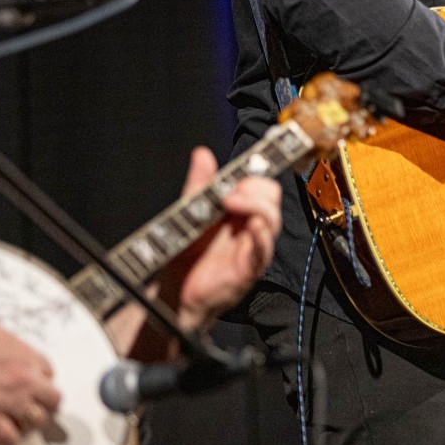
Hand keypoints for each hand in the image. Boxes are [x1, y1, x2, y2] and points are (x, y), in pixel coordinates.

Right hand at [0, 302, 59, 444]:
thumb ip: (6, 346)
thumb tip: (5, 351)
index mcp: (25, 355)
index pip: (49, 374)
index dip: (41, 383)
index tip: (34, 388)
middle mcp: (22, 377)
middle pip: (52, 399)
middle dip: (44, 406)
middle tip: (34, 410)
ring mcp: (7, 399)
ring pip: (37, 421)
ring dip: (28, 425)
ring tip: (17, 426)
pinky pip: (9, 438)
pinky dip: (6, 442)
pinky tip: (0, 439)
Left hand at [161, 146, 281, 330]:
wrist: (173, 290)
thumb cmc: (186, 253)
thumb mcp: (190, 212)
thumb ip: (199, 184)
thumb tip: (202, 154)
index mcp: (240, 211)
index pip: (262, 185)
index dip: (257, 173)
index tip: (249, 163)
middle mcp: (250, 227)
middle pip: (271, 197)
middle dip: (255, 188)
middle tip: (230, 190)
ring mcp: (251, 248)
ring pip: (271, 220)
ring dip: (255, 206)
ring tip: (230, 202)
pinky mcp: (247, 270)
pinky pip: (262, 251)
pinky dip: (260, 237)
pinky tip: (251, 226)